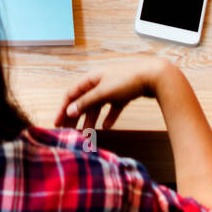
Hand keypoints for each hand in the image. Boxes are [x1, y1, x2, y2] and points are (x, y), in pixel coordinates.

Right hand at [55, 56, 169, 130]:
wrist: (154, 76)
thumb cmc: (127, 80)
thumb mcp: (103, 92)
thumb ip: (86, 102)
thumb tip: (69, 111)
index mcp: (91, 78)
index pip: (71, 94)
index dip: (63, 108)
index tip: (57, 123)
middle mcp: (99, 82)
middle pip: (83, 101)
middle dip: (75, 116)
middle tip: (69, 132)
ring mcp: (111, 88)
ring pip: (96, 106)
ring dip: (90, 120)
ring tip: (87, 134)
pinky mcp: (123, 95)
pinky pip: (112, 108)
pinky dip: (108, 117)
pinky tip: (106, 126)